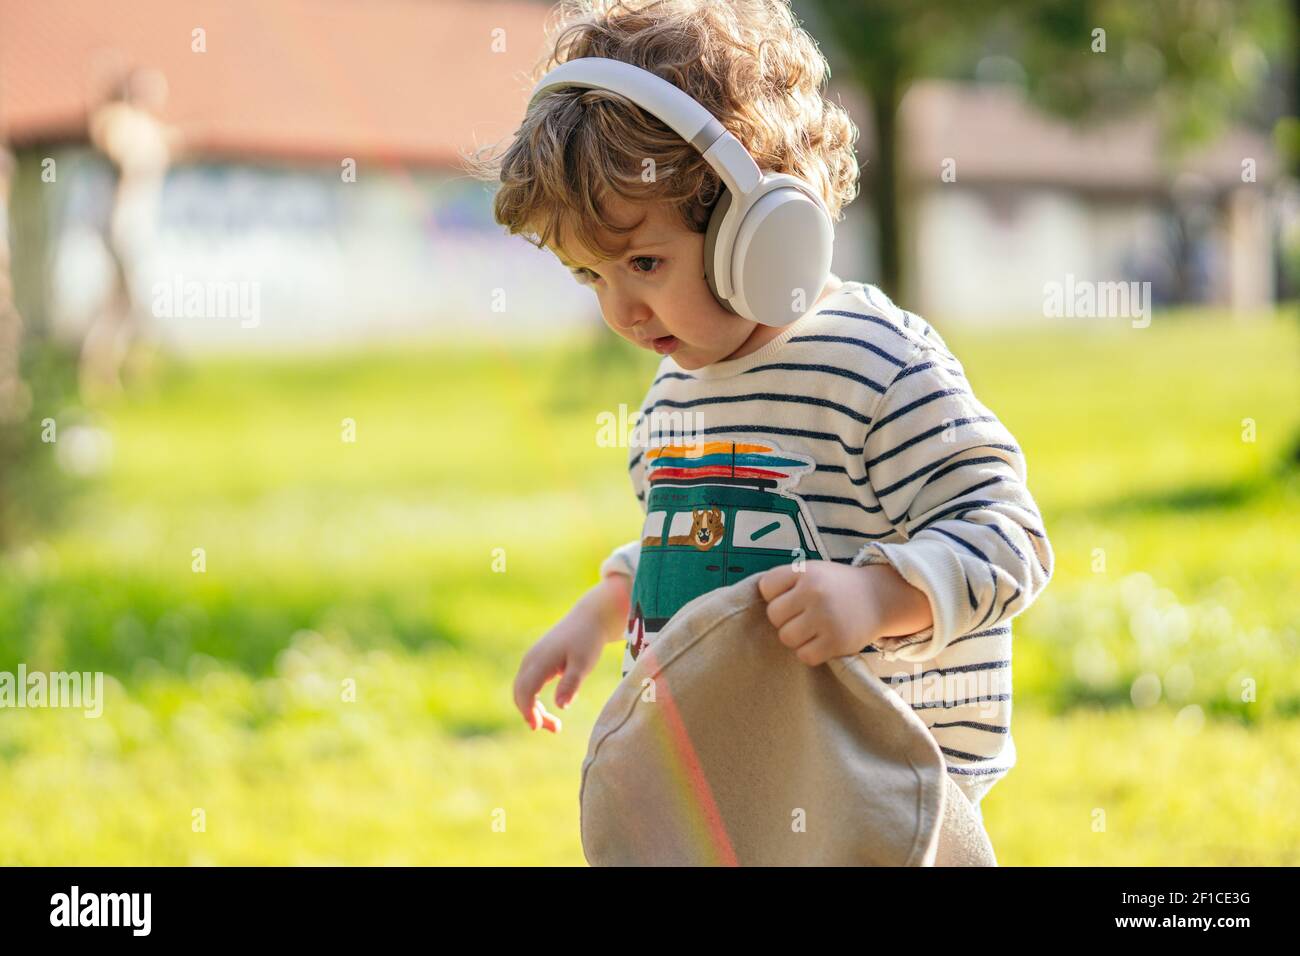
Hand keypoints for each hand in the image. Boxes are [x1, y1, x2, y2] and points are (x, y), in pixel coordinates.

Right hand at [512, 577, 625, 732]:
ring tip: (554, 725)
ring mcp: (532, 659)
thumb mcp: (583, 664)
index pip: (525, 691)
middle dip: (531, 714)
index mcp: (540, 660)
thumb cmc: (588, 641)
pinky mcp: (537, 660)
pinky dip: (534, 699)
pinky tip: (550, 708)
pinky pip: (528, 684)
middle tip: (554, 729)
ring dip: (533, 708)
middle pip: (520, 692)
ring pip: (523, 689)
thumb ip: (571, 683)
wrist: (590, 618)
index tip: (538, 727)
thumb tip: (560, 706)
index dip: (528, 711)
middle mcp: (531, 659)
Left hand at [757, 561, 893, 666]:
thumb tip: (754, 603)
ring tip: (813, 629)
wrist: (879, 598)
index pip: (766, 588)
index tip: (791, 597)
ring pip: (786, 638)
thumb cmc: (836, 587)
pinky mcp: (837, 642)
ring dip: (796, 637)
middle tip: (803, 616)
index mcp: (806, 572)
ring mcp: (826, 618)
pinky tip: (821, 641)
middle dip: (785, 618)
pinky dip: (810, 652)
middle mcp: (814, 592)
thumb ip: (786, 583)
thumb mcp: (813, 572)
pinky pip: (804, 656)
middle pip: (774, 616)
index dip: (775, 596)